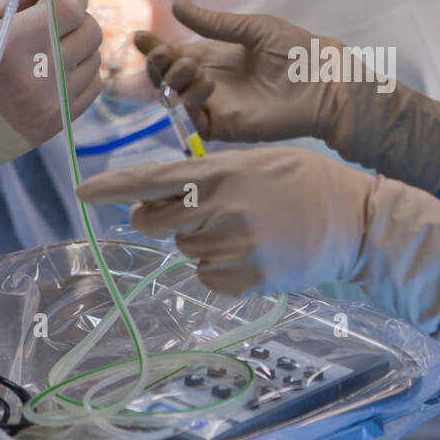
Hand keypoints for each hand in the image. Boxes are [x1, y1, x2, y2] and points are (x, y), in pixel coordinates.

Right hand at [0, 0, 103, 164]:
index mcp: (12, 43)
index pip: (70, 7)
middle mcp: (37, 75)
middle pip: (89, 30)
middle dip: (78, 15)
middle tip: (60, 13)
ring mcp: (52, 102)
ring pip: (95, 57)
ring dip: (81, 43)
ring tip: (53, 44)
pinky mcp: (61, 122)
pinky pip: (95, 86)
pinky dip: (84, 70)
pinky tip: (59, 68)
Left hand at [75, 146, 439, 337]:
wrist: (359, 221)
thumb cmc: (310, 182)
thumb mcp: (261, 160)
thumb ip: (212, 172)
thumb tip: (163, 192)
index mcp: (222, 172)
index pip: (149, 179)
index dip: (111, 187)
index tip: (81, 190)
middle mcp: (221, 209)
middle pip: (156, 221)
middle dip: (160, 217)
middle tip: (191, 211)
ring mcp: (233, 247)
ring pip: (186, 250)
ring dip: (202, 241)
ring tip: (247, 229)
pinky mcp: (247, 279)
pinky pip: (208, 278)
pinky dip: (221, 269)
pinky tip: (254, 253)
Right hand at [133, 1, 343, 143]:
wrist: (324, 82)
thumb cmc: (297, 51)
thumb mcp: (253, 29)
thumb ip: (215, 23)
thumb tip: (177, 6)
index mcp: (213, 57)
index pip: (173, 54)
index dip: (155, 48)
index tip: (141, 37)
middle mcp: (209, 82)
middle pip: (167, 78)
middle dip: (158, 64)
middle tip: (163, 52)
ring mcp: (215, 105)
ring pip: (174, 99)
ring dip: (173, 81)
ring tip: (190, 66)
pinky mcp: (225, 126)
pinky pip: (193, 120)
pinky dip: (191, 102)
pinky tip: (206, 84)